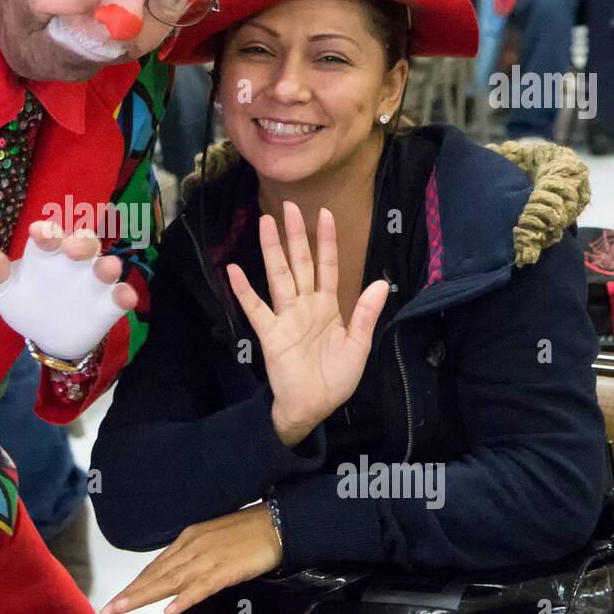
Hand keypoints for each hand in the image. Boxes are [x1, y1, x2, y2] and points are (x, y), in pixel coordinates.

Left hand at [0, 221, 136, 360]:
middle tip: (72, 248)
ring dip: (107, 266)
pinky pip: (119, 297)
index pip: (49, 237)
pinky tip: (125, 297)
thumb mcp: (7, 288)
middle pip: (83, 244)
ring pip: (105, 267)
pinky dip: (124, 295)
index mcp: (47, 254)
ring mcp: (93, 283)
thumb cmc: (28, 301)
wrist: (48, 334)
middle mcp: (74, 263)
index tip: (39, 232)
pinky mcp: (107, 305)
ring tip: (108, 268)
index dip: (47, 233)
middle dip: (81, 243)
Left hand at [100, 506, 282, 613]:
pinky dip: (185, 598)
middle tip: (107, 611)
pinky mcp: (225, 570)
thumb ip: (194, 556)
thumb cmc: (247, 532)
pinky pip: (201, 587)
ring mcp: (206, 558)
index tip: (117, 601)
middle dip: (130, 594)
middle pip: (155, 575)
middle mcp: (190, 547)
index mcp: (187, 540)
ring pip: (169, 581)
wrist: (276, 522)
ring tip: (122, 609)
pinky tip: (170, 609)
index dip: (135, 585)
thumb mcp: (212, 541)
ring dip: (144, 597)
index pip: (155, 567)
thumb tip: (177, 576)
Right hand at [227, 203, 388, 446]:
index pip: (328, 266)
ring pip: (279, 276)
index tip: (325, 213)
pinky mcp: (270, 333)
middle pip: (300, 263)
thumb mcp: (358, 346)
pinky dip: (244, 290)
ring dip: (272, 250)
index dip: (327, 241)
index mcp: (328, 307)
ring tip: (265, 223)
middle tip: (288, 206)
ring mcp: (286, 316)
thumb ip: (366, 314)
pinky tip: (233, 270)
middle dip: (296, 234)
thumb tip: (381, 282)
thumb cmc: (335, 379)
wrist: (313, 407)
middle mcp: (305, 305)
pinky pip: (256, 308)